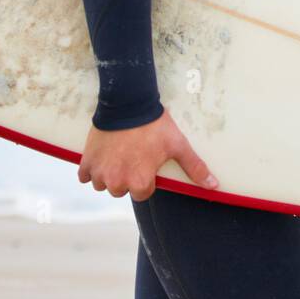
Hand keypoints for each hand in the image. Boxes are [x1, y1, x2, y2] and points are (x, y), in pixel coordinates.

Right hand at [78, 109, 217, 201]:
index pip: (143, 194)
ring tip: (119, 155)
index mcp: (139, 182)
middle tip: (134, 157)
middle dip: (127, 178)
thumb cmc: (155, 126)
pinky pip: (85, 177)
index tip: (148, 164)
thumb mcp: (178, 146)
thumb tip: (214, 186)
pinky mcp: (86, 162)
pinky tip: (103, 156)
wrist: (128, 104)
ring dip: (109, 175)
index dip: (147, 179)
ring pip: (103, 185)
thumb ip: (195, 168)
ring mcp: (99, 173)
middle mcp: (117, 182)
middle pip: (121, 190)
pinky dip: (92, 169)